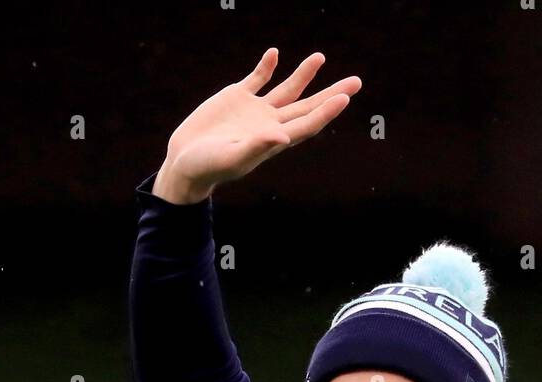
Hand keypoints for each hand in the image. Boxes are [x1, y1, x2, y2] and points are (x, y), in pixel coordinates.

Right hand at [154, 48, 361, 202]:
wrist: (185, 162)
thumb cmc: (208, 166)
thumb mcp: (232, 157)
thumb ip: (256, 147)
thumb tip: (282, 136)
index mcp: (272, 140)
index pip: (307, 124)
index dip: (327, 112)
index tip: (344, 98)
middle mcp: (269, 124)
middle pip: (307, 106)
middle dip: (331, 94)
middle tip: (356, 82)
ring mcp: (254, 110)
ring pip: (286, 90)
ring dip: (304, 75)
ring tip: (320, 57)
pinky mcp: (236, 98)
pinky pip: (257, 79)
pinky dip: (266, 67)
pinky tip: (275, 54)